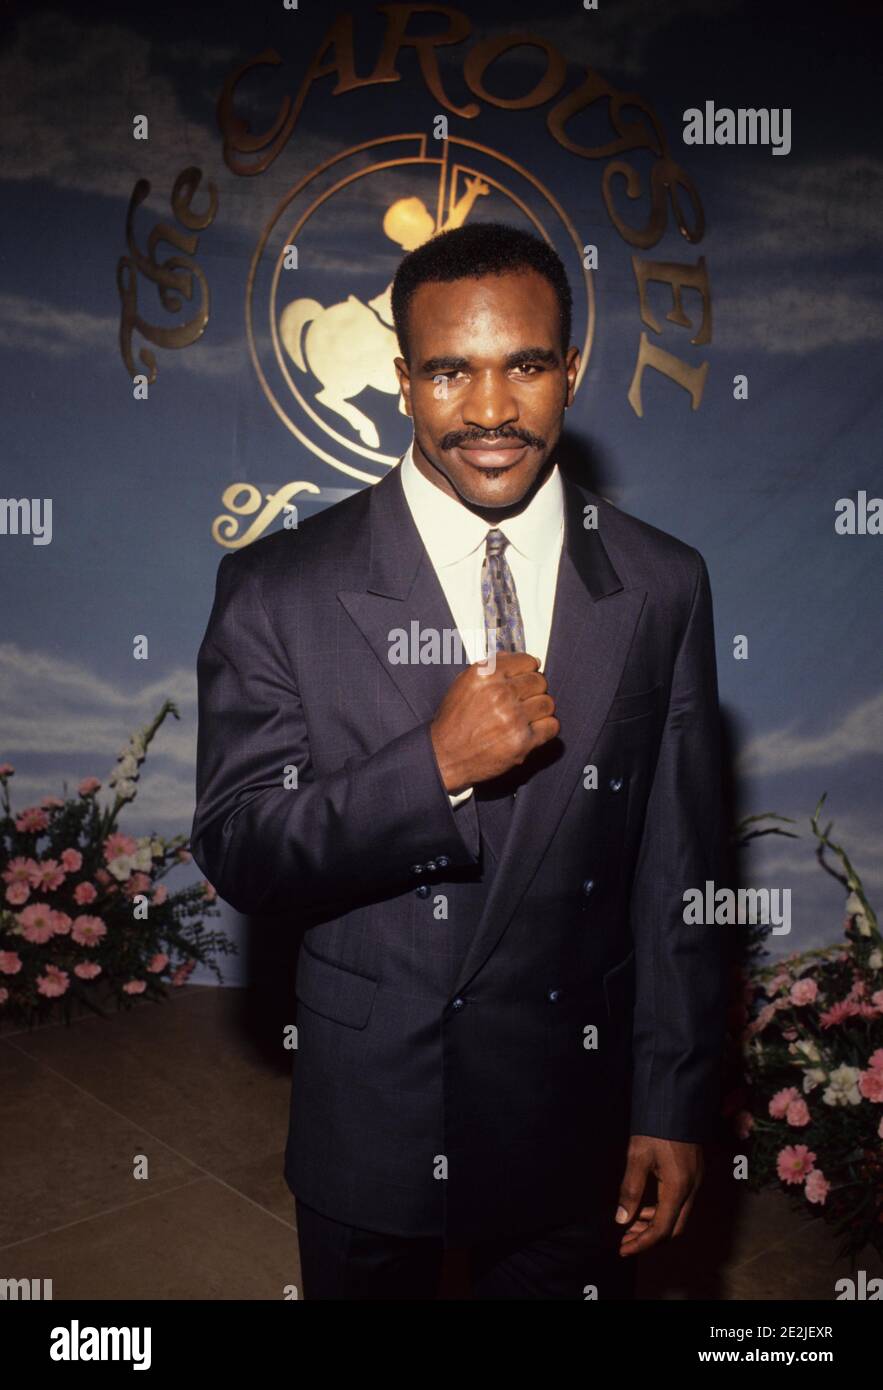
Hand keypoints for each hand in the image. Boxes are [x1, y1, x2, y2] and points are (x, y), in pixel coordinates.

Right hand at [430, 651, 558, 793]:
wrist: (445, 756)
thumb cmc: (454, 721)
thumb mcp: (464, 683)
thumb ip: (491, 667)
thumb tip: (520, 658)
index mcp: (485, 675)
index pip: (527, 661)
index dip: (528, 670)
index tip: (526, 677)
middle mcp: (500, 693)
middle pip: (540, 682)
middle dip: (534, 690)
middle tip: (524, 700)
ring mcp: (513, 718)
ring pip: (548, 703)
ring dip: (540, 710)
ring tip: (526, 716)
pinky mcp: (522, 741)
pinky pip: (552, 726)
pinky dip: (545, 728)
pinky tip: (532, 730)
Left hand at [614, 1136, 703, 1256]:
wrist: (678, 1100)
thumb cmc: (656, 1126)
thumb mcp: (638, 1155)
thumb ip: (631, 1189)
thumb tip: (621, 1219)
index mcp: (678, 1187)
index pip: (661, 1229)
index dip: (642, 1243)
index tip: (623, 1249)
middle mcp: (692, 1188)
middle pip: (674, 1229)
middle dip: (649, 1238)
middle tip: (626, 1241)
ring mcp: (696, 1181)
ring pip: (678, 1217)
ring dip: (655, 1225)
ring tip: (630, 1225)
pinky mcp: (694, 1173)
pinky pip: (680, 1203)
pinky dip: (662, 1211)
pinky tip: (645, 1207)